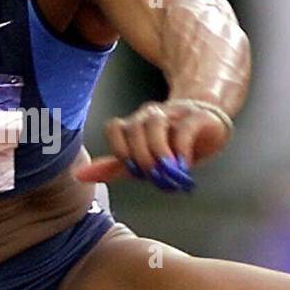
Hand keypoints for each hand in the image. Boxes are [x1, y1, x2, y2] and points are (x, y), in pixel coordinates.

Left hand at [74, 99, 233, 192]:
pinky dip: (180, 149)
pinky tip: (183, 166)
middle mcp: (150, 116)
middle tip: (151, 176)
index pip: (115, 127)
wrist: (209, 127)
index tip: (132, 170)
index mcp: (134, 124)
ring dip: (157, 151)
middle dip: (140, 156)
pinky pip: (184, 129)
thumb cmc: (172, 144)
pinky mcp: (197, 117)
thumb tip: (80, 176)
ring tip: (166, 171)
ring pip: (155, 124)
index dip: (119, 149)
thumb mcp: (141, 160)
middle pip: (134, 128)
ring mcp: (173, 114)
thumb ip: (113, 167)